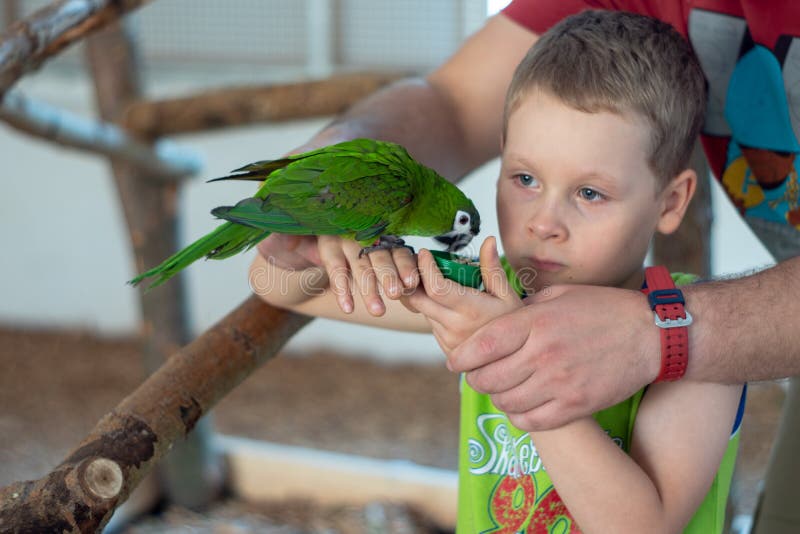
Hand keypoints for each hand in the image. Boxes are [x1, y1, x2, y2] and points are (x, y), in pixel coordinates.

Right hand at [317, 235, 418, 315]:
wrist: (327, 233)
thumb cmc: (360, 253)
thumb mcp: (378, 259)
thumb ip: (396, 276)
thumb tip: (417, 304)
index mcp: (386, 242)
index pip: (399, 253)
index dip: (406, 267)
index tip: (412, 283)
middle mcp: (369, 239)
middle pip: (381, 259)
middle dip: (389, 277)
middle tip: (395, 294)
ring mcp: (348, 242)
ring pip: (360, 267)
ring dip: (369, 290)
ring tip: (378, 311)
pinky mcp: (328, 247)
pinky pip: (336, 270)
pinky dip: (342, 291)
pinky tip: (348, 308)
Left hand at [405, 236, 521, 352]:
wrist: (514, 357)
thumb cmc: (513, 322)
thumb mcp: (507, 294)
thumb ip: (493, 268)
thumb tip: (488, 240)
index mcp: (471, 309)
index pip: (436, 287)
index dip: (425, 267)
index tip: (424, 253)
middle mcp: (455, 327)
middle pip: (418, 299)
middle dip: (413, 278)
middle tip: (418, 263)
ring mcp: (448, 339)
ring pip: (422, 310)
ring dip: (422, 293)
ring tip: (431, 279)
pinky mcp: (444, 347)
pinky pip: (430, 322)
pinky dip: (431, 308)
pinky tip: (442, 301)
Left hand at [447, 283, 661, 430]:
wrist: (651, 334)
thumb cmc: (603, 309)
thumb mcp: (558, 296)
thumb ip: (522, 310)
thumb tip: (492, 323)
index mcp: (535, 322)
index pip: (482, 346)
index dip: (461, 357)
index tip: (455, 361)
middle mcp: (543, 354)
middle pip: (487, 379)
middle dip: (476, 378)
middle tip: (480, 375)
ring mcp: (560, 383)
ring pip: (506, 403)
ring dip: (498, 397)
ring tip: (505, 388)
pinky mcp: (576, 406)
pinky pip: (531, 422)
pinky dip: (520, 417)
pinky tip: (524, 405)